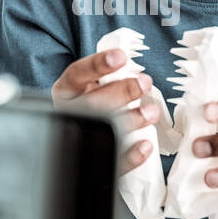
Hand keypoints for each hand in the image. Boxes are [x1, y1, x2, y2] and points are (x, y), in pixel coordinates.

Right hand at [51, 48, 160, 176]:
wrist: (82, 147)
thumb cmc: (95, 107)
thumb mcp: (95, 88)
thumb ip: (110, 81)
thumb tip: (137, 75)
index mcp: (67, 91)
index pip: (77, 74)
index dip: (98, 65)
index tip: (120, 57)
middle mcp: (70, 113)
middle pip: (91, 103)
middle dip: (122, 92)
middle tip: (144, 84)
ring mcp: (80, 138)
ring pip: (103, 130)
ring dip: (131, 120)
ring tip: (150, 112)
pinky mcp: (95, 160)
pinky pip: (112, 161)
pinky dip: (131, 154)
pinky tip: (145, 144)